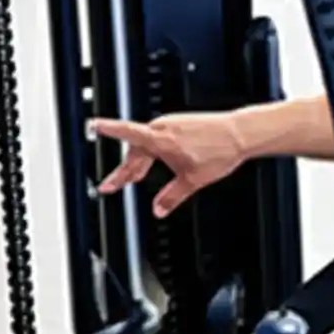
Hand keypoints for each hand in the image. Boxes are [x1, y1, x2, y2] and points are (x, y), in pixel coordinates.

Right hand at [90, 112, 244, 217]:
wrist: (241, 133)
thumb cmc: (221, 150)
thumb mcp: (193, 180)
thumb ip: (172, 197)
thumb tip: (158, 210)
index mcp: (162, 139)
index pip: (127, 132)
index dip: (108, 129)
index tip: (92, 125)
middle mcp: (164, 127)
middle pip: (135, 150)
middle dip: (126, 169)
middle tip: (114, 185)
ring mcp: (172, 124)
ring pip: (146, 144)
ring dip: (140, 160)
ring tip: (135, 177)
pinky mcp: (180, 123)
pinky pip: (158, 138)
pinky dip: (152, 151)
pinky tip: (158, 160)